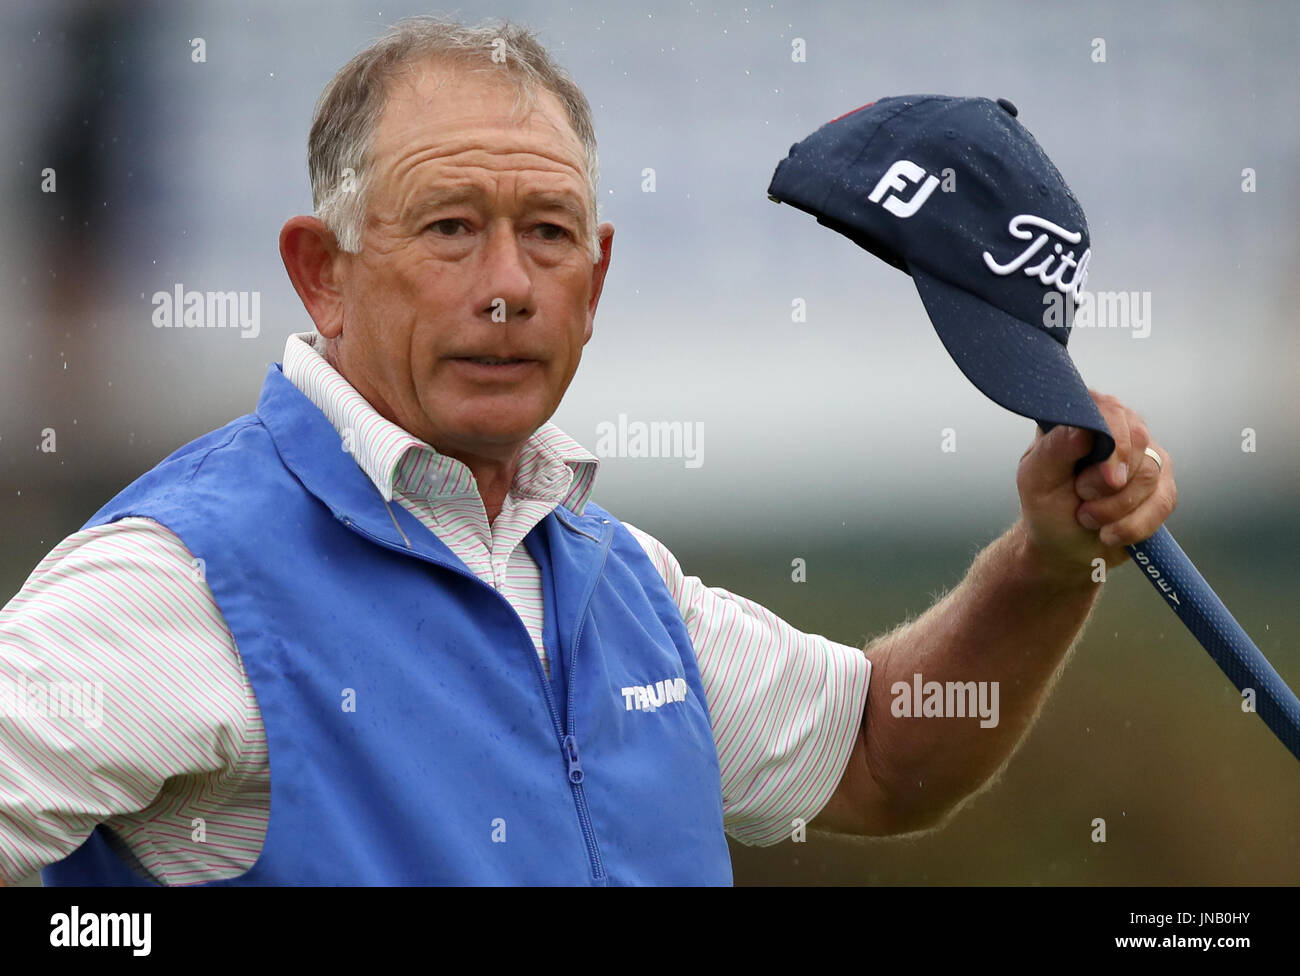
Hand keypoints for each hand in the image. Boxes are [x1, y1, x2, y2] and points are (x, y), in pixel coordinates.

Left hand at [1015, 389, 1177, 581]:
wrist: (1063, 546)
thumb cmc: (1047, 506)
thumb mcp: (1036, 479)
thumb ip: (1055, 449)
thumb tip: (1084, 428)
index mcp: (1085, 417)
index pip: (1111, 410)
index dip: (1115, 442)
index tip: (1108, 477)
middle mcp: (1120, 429)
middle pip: (1138, 441)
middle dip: (1107, 484)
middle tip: (1081, 498)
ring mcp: (1145, 456)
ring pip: (1148, 475)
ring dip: (1113, 508)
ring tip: (1087, 517)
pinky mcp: (1162, 486)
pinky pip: (1162, 503)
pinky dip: (1133, 525)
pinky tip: (1110, 533)